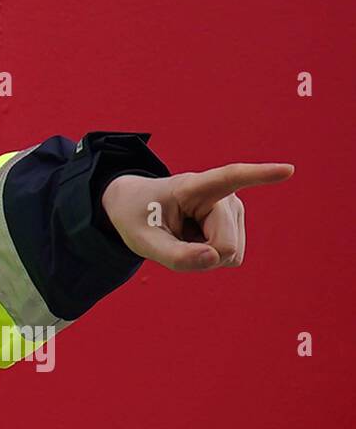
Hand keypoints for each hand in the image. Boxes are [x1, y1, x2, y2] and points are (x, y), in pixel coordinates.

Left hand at [102, 162, 292, 271]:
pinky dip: (208, 256)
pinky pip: (229, 257)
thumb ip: (175, 256)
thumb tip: (216, 259)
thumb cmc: (138, 218)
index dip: (260, 175)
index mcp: (195, 186)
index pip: (230, 178)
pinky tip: (193, 238)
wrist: (138, 207)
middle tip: (174, 237)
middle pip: (225, 246)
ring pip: (229, 255)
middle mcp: (223, 195)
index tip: (288, 170)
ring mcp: (233, 210)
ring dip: (202, 255)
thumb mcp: (143, 241)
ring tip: (182, 234)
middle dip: (199, 254)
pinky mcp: (236, 224)